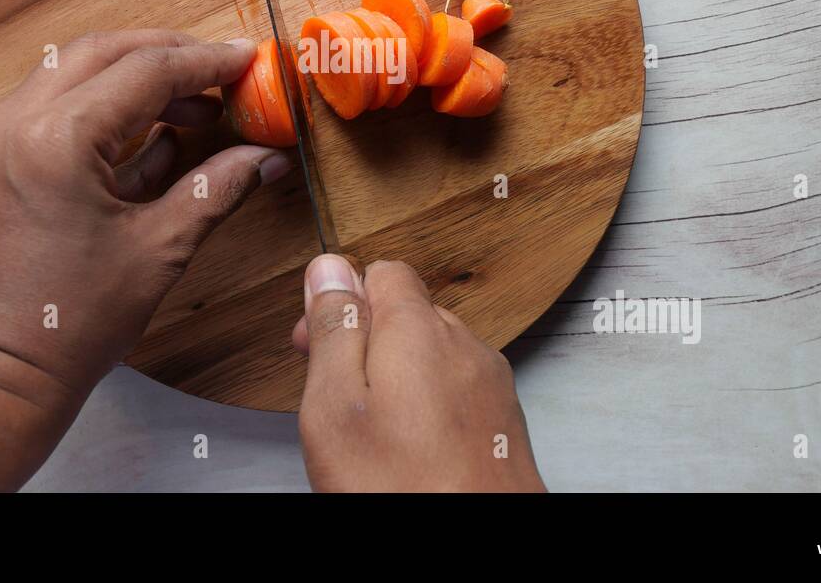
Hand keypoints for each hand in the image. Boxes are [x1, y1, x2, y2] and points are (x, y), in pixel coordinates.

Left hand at [0, 30, 290, 411]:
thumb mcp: (158, 251)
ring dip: (131, 80)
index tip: (246, 59)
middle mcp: (10, 124)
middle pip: (102, 53)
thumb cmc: (68, 327)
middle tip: (220, 73)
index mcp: (56, 139)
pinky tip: (146, 140)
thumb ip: (215, 190)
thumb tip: (266, 157)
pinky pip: (45, 110)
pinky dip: (95, 111)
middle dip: (167, 55)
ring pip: (69, 74)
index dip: (205, 62)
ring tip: (191, 109)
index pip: (146, 70)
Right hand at [293, 254, 545, 491]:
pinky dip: (429, 407)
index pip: (382, 270)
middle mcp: (464, 344)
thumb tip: (327, 270)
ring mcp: (490, 382)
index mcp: (419, 328)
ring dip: (398, 377)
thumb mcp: (335, 407)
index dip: (343, 300)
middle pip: (407, 312)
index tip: (318, 338)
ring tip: (372, 431)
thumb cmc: (405, 492)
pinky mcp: (502, 419)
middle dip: (367, 342)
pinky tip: (409, 449)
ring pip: (433, 353)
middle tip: (335, 396)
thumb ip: (334, 329)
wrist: (478, 551)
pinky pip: (457, 389)